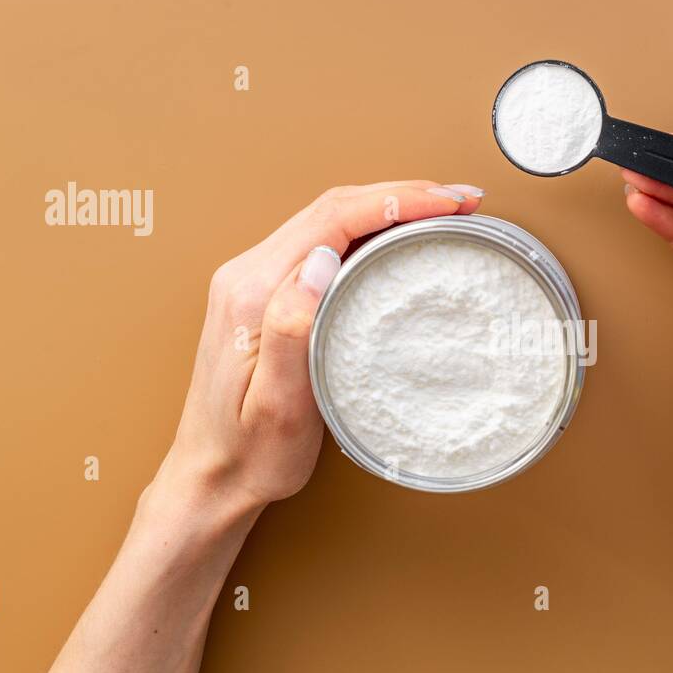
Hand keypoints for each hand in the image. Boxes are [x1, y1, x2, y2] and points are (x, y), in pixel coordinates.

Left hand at [155, 180, 483, 511]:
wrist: (212, 478)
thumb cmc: (248, 453)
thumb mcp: (278, 403)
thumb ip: (292, 326)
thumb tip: (323, 260)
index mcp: (252, 293)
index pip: (333, 220)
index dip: (397, 201)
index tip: (446, 203)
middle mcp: (248, 276)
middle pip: (333, 207)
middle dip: (403, 194)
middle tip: (460, 201)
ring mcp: (255, 282)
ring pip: (330, 220)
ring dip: (388, 207)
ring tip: (441, 211)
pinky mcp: (266, 295)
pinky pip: (323, 243)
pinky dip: (369, 230)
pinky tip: (397, 238)